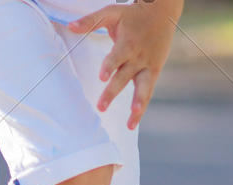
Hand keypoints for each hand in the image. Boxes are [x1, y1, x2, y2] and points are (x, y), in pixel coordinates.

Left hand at [68, 0, 182, 129]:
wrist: (162, 13)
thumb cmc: (132, 14)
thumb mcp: (111, 12)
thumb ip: (91, 21)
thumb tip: (70, 26)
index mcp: (127, 43)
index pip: (117, 57)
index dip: (110, 66)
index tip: (102, 77)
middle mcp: (138, 57)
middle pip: (124, 77)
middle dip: (113, 92)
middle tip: (101, 107)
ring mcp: (147, 67)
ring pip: (142, 90)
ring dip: (137, 106)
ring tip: (130, 124)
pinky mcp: (154, 73)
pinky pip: (148, 93)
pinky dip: (141, 108)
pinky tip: (132, 123)